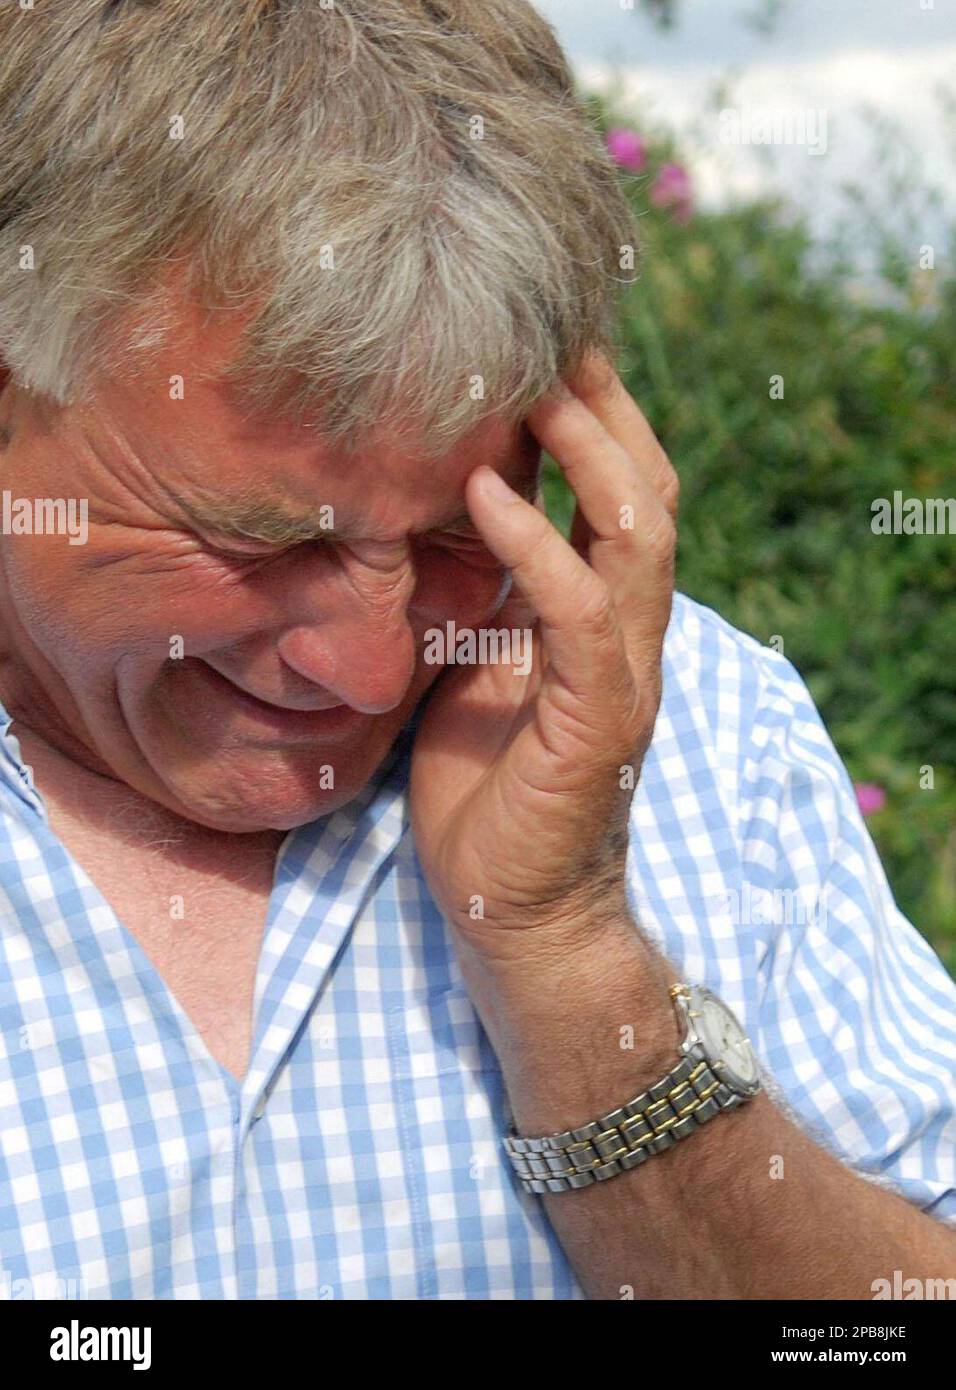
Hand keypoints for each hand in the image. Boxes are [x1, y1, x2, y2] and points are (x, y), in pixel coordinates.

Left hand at [409, 353, 677, 963]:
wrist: (516, 911)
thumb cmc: (487, 796)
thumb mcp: (475, 672)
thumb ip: (481, 601)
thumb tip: (430, 526)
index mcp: (600, 618)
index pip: (621, 494)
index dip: (595, 419)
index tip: (540, 352)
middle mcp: (628, 632)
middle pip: (648, 489)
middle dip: (605, 408)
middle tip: (551, 335)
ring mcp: (622, 672)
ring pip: (637, 533)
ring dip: (590, 451)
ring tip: (534, 387)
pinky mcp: (598, 717)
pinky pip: (581, 612)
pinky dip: (539, 546)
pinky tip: (489, 493)